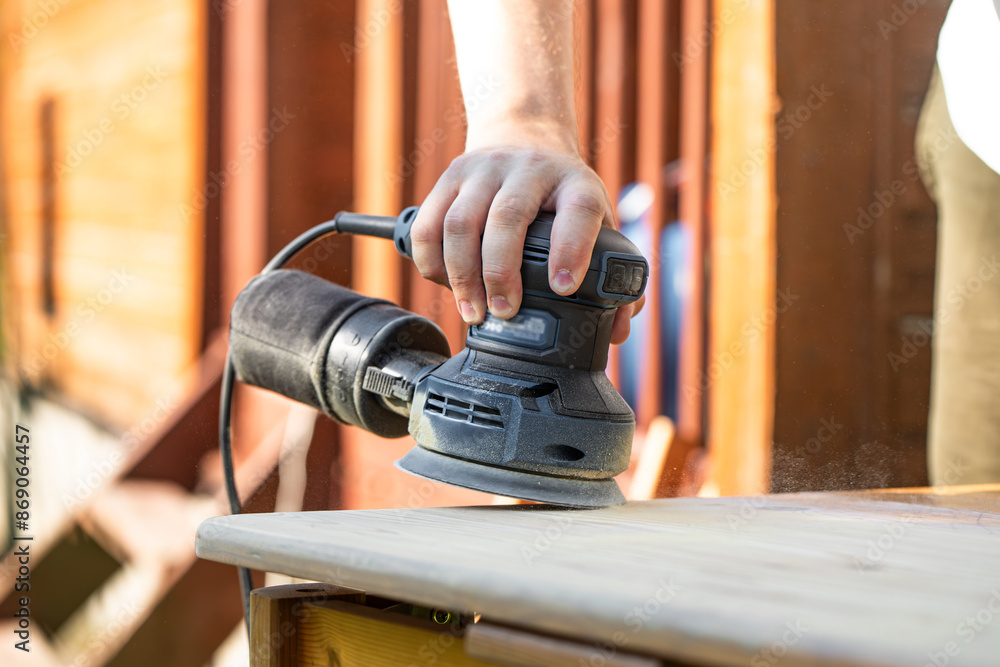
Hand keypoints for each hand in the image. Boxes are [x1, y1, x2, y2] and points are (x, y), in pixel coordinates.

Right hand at [410, 140, 643, 343]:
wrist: (524, 135)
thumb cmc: (561, 192)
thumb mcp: (597, 218)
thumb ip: (613, 274)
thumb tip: (616, 330)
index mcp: (575, 183)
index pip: (579, 211)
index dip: (572, 249)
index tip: (564, 288)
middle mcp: (529, 169)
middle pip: (507, 217)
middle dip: (500, 272)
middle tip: (504, 311)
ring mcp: (484, 170)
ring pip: (460, 222)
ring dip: (462, 274)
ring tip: (472, 311)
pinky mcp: (449, 177)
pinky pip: (429, 224)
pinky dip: (432, 262)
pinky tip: (446, 285)